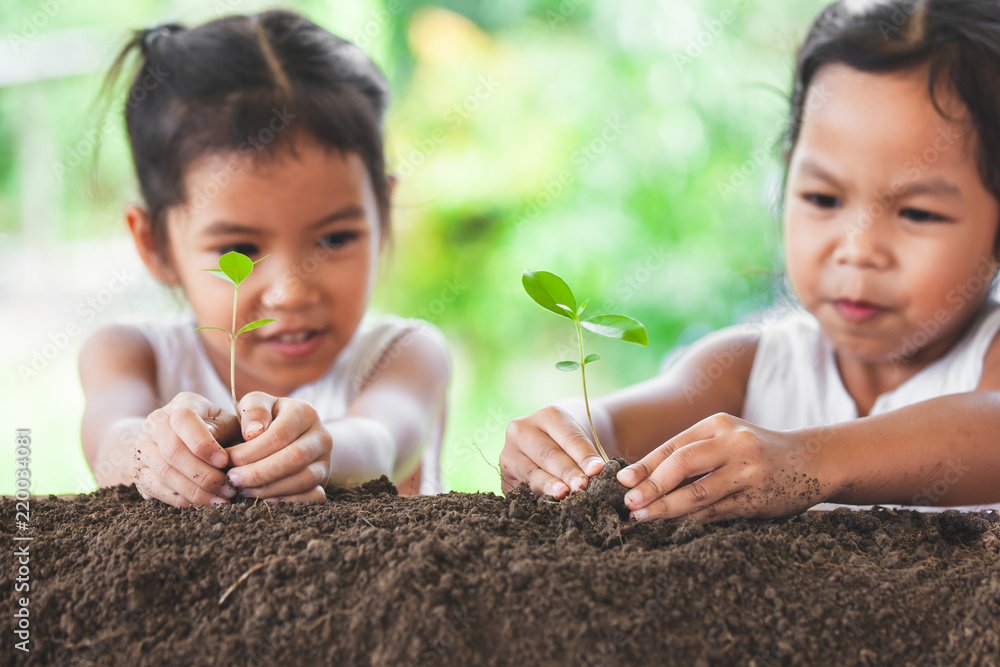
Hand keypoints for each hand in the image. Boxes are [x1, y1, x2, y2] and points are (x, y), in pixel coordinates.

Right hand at [133, 391, 240, 506]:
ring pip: (165, 472)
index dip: (203, 443)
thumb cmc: (217, 428)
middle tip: (227, 488)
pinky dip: (182, 499)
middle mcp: (156, 423)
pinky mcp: (139, 470)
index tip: (224, 462)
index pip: (184, 420)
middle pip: (173, 451)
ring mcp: (144, 447)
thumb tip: (230, 455)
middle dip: (203, 474)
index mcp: (181, 404)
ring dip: (195, 490)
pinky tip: (202, 503)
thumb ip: (230, 431)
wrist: (183, 436)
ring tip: (220, 500)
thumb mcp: (228, 422)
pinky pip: (157, 488)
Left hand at [224, 392, 331, 502]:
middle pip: (293, 459)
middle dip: (259, 473)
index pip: (278, 436)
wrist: (295, 431)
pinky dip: (288, 501)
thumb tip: (252, 433)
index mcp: (305, 412)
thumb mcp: (258, 404)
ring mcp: (326, 459)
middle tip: (232, 480)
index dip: (250, 452)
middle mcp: (321, 436)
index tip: (227, 460)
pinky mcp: (324, 480)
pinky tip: (264, 501)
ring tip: (244, 490)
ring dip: (270, 489)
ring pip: (304, 480)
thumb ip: (253, 411)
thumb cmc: (268, 417)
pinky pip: (313, 496)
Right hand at [500, 405, 605, 497]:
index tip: (597, 470)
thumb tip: (600, 474)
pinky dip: (535, 496)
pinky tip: (548, 503)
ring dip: (549, 486)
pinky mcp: (504, 474)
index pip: (569, 437)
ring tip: (565, 495)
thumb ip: (588, 457)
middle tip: (582, 487)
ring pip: (532, 472)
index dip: (583, 456)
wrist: (550, 444)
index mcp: (548, 415)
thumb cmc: (572, 443)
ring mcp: (509, 452)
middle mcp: (522, 429)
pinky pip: (520, 488)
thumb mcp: (582, 442)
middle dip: (567, 473)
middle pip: (548, 454)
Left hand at [616, 413, 827, 522]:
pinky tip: (674, 525)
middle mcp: (733, 444)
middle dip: (652, 486)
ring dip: (667, 508)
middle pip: (683, 464)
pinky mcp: (758, 498)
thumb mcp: (726, 438)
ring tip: (643, 516)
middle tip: (629, 502)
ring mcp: (748, 472)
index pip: (673, 446)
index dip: (645, 465)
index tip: (623, 482)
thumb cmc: (757, 450)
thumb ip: (692, 453)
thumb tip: (643, 477)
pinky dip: (693, 519)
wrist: (813, 460)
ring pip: (698, 493)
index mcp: (719, 425)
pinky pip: (718, 511)